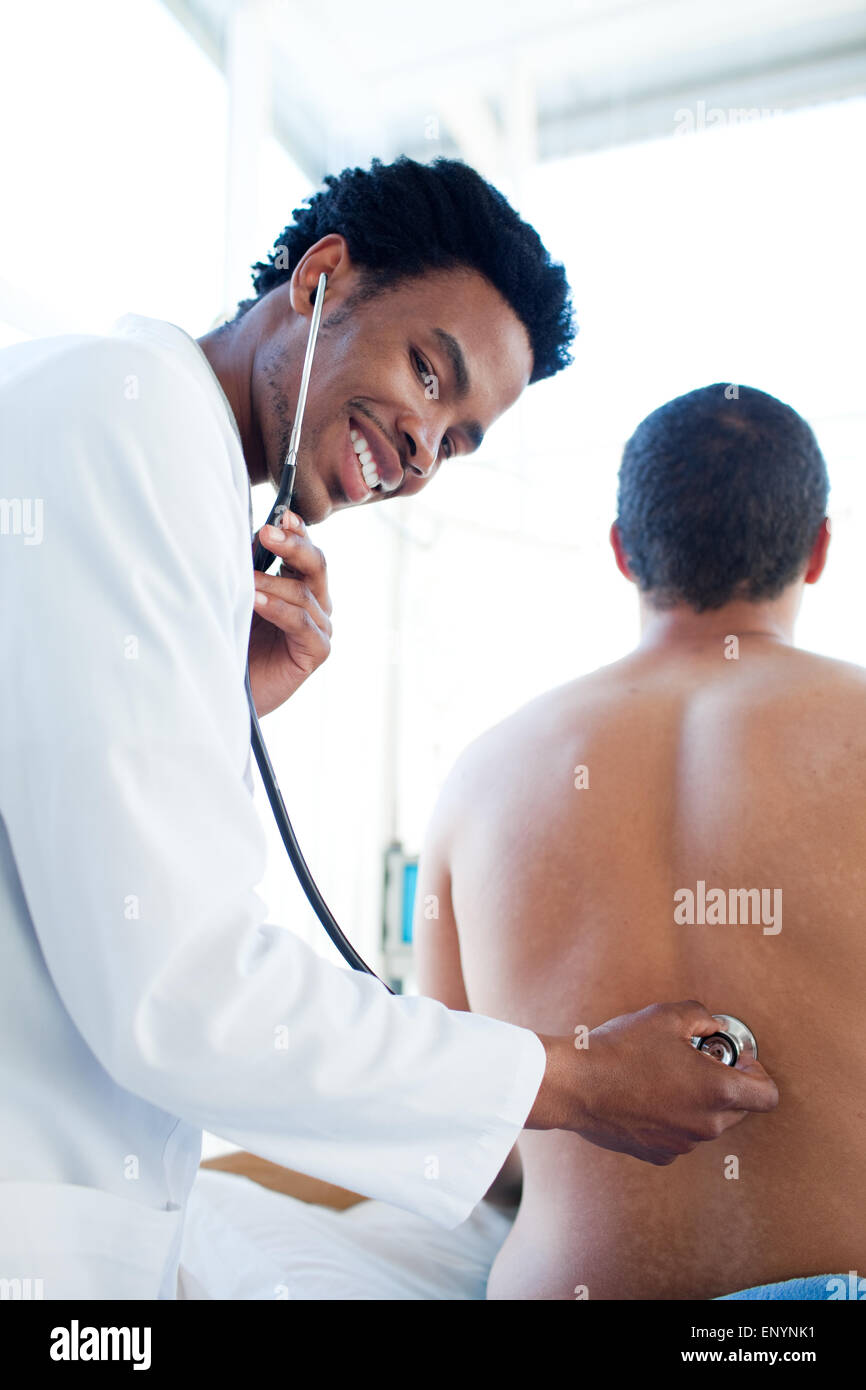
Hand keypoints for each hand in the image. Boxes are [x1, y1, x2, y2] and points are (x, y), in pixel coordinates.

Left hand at [248, 513, 332, 715]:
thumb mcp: (236, 596)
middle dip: (292, 545)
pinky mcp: (317, 651)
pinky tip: (255, 602)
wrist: (220, 688)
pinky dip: (278, 609)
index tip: (281, 515)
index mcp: (298, 584)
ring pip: (303, 593)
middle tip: (267, 533)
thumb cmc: (228, 639)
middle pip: (316, 564)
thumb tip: (246, 535)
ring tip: (243, 580)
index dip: (297, 531)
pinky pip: (303, 624)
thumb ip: (247, 570)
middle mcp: (315, 603)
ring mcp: (319, 627)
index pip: (305, 550)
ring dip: (271, 583)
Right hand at [528, 1000, 778, 1164]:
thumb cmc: (622, 1049)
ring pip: (708, 1123)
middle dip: (726, 1084)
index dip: (758, 1073)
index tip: (736, 1060)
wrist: (576, 1086)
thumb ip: (702, 1017)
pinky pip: (681, 1135)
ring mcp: (683, 1144)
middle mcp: (707, 1125)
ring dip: (699, 1102)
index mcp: (719, 1091)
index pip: (767, 1095)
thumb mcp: (667, 1016)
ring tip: (666, 1075)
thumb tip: (713, 1026)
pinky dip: (674, 1118)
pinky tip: (647, 1096)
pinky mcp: (659, 1154)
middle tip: (697, 1060)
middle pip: (740, 1109)